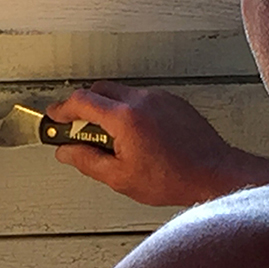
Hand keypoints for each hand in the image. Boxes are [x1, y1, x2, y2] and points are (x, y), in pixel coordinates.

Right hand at [47, 81, 245, 206]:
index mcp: (125, 118)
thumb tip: (66, 152)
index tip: (54, 118)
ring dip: (106, 108)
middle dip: (82, 106)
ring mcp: (160, 98)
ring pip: (120, 93)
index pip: (81, 101)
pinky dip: (128, 110)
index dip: (62, 109)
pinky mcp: (173, 102)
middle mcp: (142, 100)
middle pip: (99, 89)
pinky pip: (141, 98)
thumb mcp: (120, 177)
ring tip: (110, 139)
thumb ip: (87, 161)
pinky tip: (133, 135)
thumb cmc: (173, 178)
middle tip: (77, 130)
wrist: (213, 173)